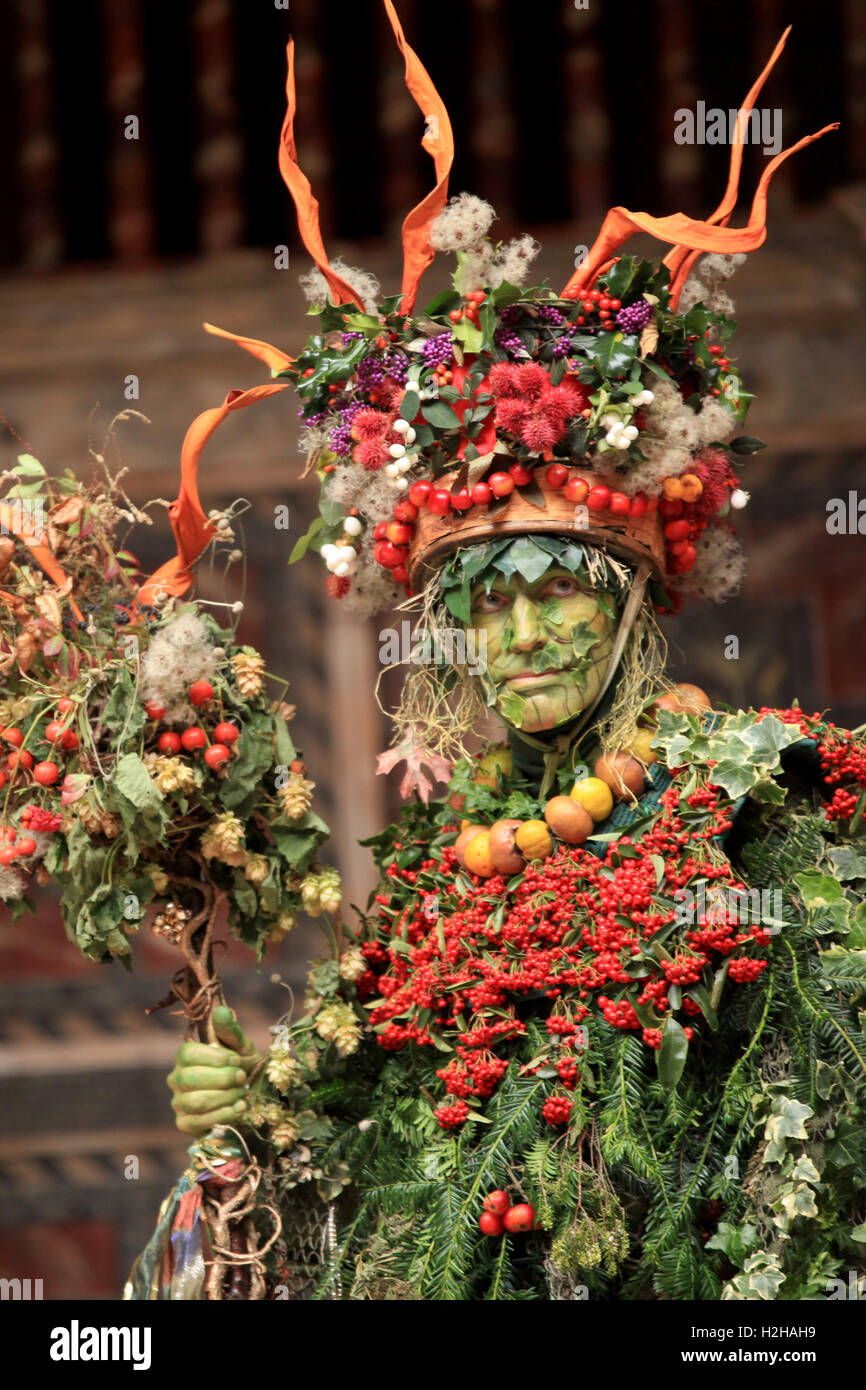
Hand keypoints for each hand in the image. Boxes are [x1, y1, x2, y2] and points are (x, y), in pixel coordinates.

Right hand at [167, 1006, 261, 1136]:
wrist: (250, 1094)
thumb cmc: (241, 1066)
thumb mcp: (240, 1045)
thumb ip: (230, 1030)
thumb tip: (221, 1012)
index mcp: (186, 1056)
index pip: (189, 1055)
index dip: (215, 1058)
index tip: (236, 1060)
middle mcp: (176, 1078)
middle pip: (190, 1079)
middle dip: (222, 1079)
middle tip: (241, 1077)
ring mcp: (178, 1102)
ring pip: (195, 1102)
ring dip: (224, 1098)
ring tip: (241, 1094)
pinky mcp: (185, 1124)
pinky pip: (198, 1123)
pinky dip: (223, 1116)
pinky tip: (238, 1109)